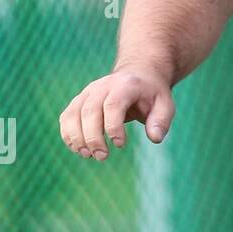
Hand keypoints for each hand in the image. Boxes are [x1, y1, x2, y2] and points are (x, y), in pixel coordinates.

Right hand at [59, 68, 175, 160]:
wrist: (139, 74)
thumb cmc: (152, 94)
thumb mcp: (165, 104)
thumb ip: (161, 121)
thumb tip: (155, 139)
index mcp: (126, 85)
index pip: (113, 105)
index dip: (113, 127)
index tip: (120, 145)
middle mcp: (103, 85)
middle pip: (90, 111)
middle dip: (93, 137)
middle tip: (102, 157)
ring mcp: (88, 92)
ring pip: (73, 114)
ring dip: (77, 138)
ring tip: (88, 155)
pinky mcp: (79, 100)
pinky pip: (67, 117)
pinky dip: (68, 134)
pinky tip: (78, 149)